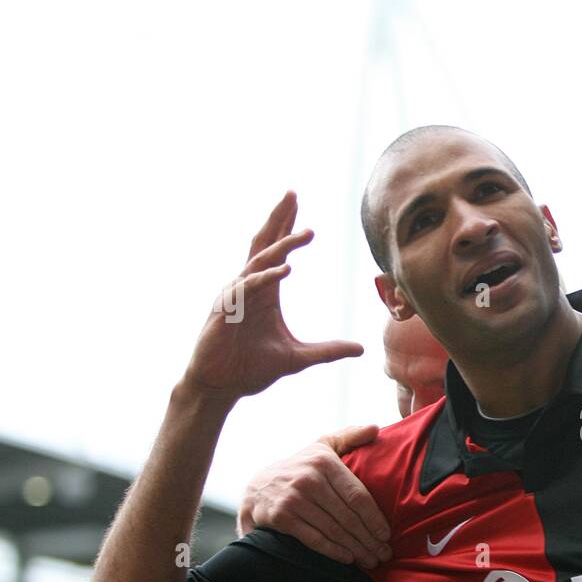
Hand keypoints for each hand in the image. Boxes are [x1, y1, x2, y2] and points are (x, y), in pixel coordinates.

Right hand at [181, 191, 362, 406]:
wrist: (221, 387)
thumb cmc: (251, 369)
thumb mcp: (299, 358)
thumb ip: (329, 351)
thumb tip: (360, 349)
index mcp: (265, 293)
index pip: (277, 252)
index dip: (287, 228)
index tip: (299, 206)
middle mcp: (249, 288)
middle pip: (264, 244)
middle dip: (279, 219)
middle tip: (293, 193)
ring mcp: (235, 298)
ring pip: (259, 263)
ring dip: (281, 246)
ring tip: (305, 233)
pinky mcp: (225, 313)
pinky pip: (246, 289)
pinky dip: (265, 278)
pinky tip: (284, 270)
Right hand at [237, 425, 390, 566]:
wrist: (256, 487)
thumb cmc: (299, 468)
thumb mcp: (323, 447)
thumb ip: (349, 436)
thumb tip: (375, 428)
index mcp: (324, 462)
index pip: (357, 495)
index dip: (375, 518)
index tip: (387, 534)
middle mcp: (309, 479)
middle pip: (348, 516)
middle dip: (369, 539)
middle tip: (384, 554)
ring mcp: (294, 499)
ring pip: (333, 529)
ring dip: (355, 548)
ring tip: (371, 560)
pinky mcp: (281, 517)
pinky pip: (314, 538)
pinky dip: (333, 551)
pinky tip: (348, 559)